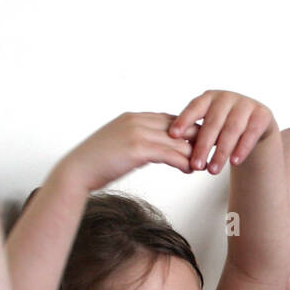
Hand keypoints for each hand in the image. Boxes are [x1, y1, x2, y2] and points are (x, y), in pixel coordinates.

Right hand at [59, 112, 197, 192]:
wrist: (77, 171)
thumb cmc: (98, 163)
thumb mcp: (121, 146)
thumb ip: (140, 143)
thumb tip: (158, 151)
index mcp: (133, 117)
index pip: (170, 119)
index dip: (187, 130)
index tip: (202, 140)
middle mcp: (137, 120)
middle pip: (177, 126)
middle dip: (196, 138)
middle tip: (211, 150)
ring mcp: (137, 132)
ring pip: (175, 140)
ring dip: (193, 152)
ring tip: (204, 163)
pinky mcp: (137, 148)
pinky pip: (169, 153)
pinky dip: (183, 162)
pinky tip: (190, 170)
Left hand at [170, 90, 274, 173]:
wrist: (257, 125)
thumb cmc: (225, 127)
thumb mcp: (210, 126)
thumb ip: (195, 133)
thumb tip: (171, 151)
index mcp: (209, 98)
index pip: (194, 108)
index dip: (184, 120)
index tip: (173, 136)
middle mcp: (227, 98)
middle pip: (213, 123)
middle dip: (203, 146)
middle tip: (195, 166)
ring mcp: (246, 104)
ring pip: (232, 130)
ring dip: (221, 152)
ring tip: (213, 171)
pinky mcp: (262, 114)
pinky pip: (251, 134)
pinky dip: (242, 149)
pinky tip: (234, 162)